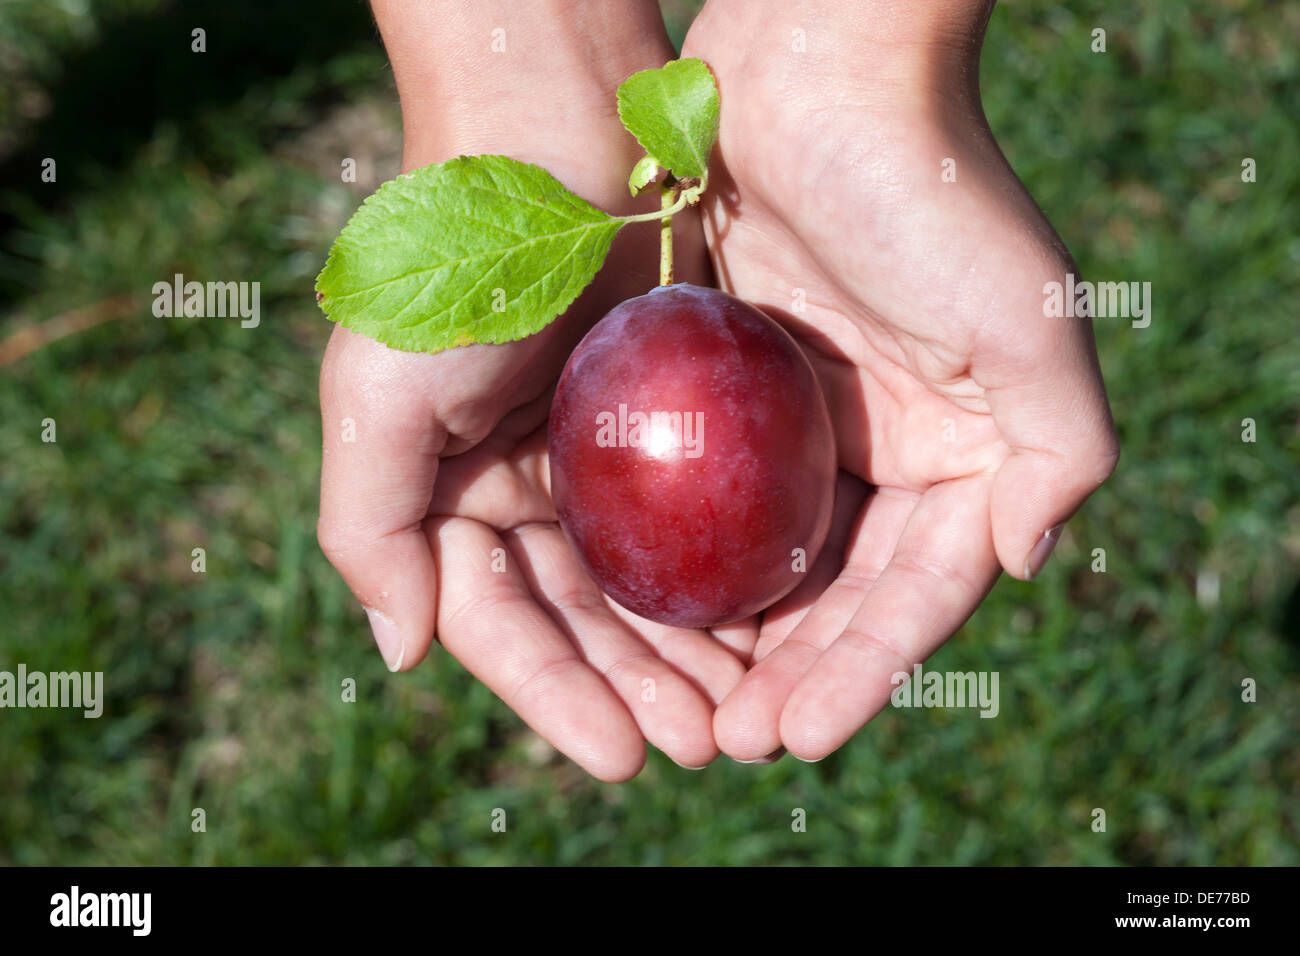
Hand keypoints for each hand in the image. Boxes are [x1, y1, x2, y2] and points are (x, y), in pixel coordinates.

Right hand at [318, 0, 742, 779]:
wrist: (553, 140)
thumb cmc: (455, 266)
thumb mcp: (377, 394)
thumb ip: (367, 527)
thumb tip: (402, 654)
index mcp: (449, 499)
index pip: (500, 625)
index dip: (556, 698)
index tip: (619, 760)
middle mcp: (523, 491)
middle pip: (583, 621)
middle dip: (637, 690)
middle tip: (703, 743)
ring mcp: (598, 461)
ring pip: (647, 585)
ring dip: (690, 653)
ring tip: (742, 711)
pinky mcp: (667, 425)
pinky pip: (700, 521)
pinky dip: (728, 575)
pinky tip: (771, 622)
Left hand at [683, 0, 1119, 760]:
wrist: (818, 71)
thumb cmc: (929, 192)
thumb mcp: (1027, 323)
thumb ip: (1059, 452)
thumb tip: (1022, 563)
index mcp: (956, 453)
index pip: (910, 593)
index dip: (861, 673)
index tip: (796, 737)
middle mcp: (877, 449)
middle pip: (831, 595)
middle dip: (788, 676)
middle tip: (729, 744)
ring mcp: (796, 424)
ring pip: (760, 559)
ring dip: (726, 637)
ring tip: (683, 710)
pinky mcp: (725, 388)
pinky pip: (697, 494)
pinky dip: (676, 555)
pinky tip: (638, 608)